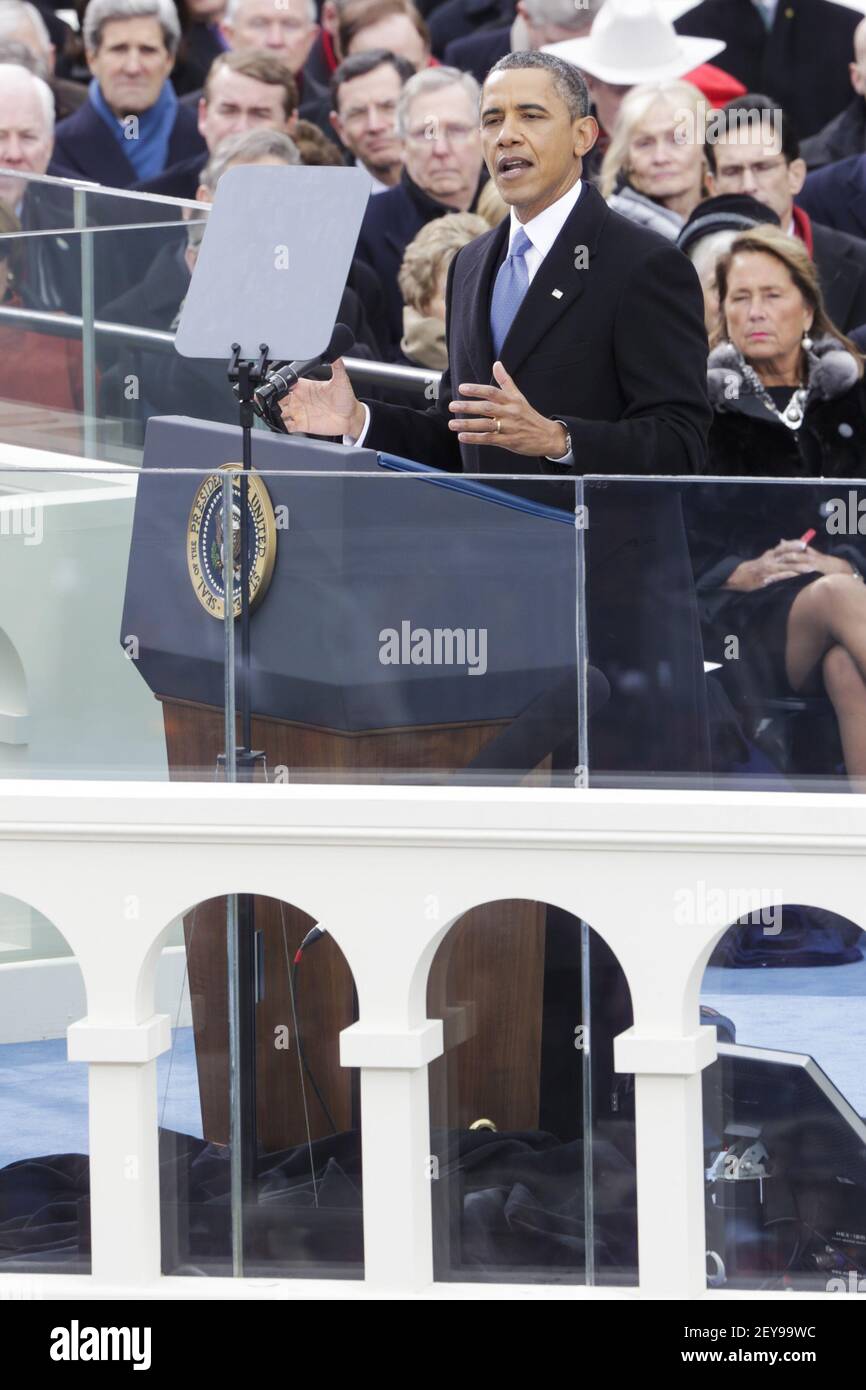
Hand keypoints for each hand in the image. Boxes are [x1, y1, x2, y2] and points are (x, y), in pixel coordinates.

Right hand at [279, 358, 364, 438]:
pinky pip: (286, 426)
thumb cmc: (346, 399)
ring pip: (279, 412)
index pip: (286, 383)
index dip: (280, 384)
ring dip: (274, 412)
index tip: (278, 386)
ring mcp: (299, 412)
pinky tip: (281, 423)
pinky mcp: (301, 425)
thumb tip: (335, 354)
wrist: (351, 418)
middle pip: (278, 398)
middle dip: (272, 399)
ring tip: (275, 412)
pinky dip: (281, 425)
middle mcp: (299, 399)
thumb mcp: (341, 381)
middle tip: (273, 400)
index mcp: (304, 387)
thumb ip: (337, 367)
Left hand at [447, 360, 568, 457]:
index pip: (492, 392)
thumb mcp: (519, 396)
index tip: (462, 388)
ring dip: (468, 424)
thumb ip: (506, 381)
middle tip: (452, 405)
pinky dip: (475, 438)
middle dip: (468, 406)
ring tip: (452, 424)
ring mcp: (509, 427)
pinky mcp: (509, 441)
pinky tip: (462, 437)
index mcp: (511, 400)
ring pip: (486, 424)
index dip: (477, 389)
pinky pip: (489, 439)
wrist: (548, 436)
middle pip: (487, 408)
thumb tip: (497, 364)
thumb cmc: (529, 415)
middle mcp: (510, 412)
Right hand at [725, 539, 852, 591]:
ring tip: (810, 568)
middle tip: (811, 555)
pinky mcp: (766, 579)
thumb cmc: (753, 568)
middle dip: (799, 555)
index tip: (804, 543)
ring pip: (785, 567)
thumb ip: (776, 552)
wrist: (737, 576)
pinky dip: (788, 575)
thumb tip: (784, 543)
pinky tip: (796, 576)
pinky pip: (779, 577)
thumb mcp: (765, 558)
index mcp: (770, 555)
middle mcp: (769, 560)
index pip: (783, 547)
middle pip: (786, 555)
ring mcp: (768, 570)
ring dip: (798, 567)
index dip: (793, 544)